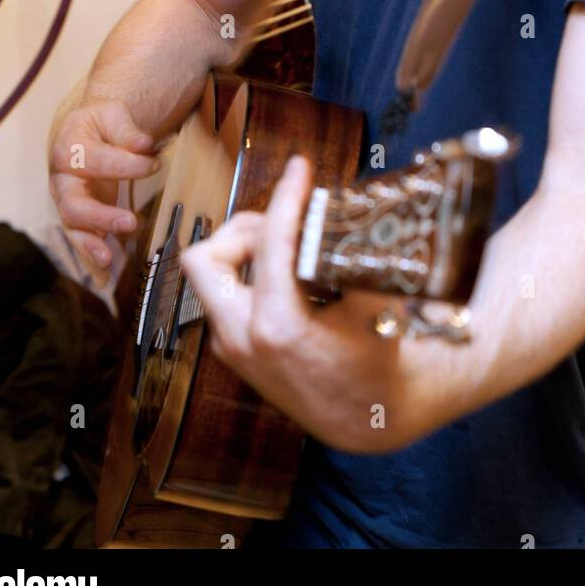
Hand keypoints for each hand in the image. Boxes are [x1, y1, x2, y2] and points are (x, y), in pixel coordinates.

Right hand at [49, 98, 161, 287]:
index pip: (97, 160)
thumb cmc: (100, 123)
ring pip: (73, 228)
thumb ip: (127, 131)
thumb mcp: (112, 115)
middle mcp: (62, 179)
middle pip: (73, 204)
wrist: (83, 130)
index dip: (126, 164)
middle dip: (100, 216)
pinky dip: (91, 259)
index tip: (154, 163)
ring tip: (108, 260)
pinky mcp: (77, 217)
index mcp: (69, 148)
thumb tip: (144, 144)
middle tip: (130, 221)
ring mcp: (67, 201)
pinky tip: (105, 278)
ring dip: (91, 245)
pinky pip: (81, 240)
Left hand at [181, 156, 445, 453]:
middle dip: (243, 229)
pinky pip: (225, 293)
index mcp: (278, 327)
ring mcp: (232, 346)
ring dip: (245, 249)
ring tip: (291, 247)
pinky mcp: (232, 348)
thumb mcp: (374, 302)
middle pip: (208, 255)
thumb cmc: (376, 361)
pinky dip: (250, 272)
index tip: (300, 168)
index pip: (271, 242)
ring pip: (211, 273)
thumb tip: (336, 207)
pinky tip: (289, 273)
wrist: (366, 417)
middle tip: (287, 224)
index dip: (288, 197)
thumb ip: (349, 253)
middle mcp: (242, 338)